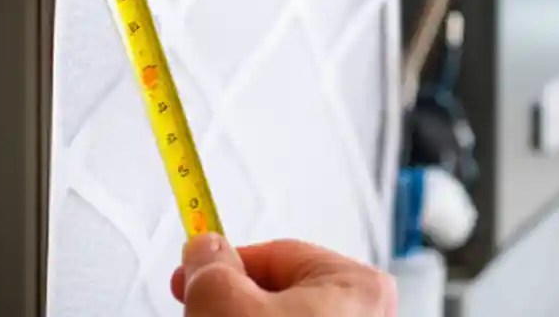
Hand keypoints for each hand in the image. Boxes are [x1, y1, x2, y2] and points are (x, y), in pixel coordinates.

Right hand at [171, 235, 395, 315]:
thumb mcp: (224, 301)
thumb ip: (210, 265)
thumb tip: (205, 249)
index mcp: (359, 285)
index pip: (278, 254)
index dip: (226, 264)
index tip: (192, 269)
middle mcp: (365, 314)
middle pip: (276, 291)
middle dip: (235, 301)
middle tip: (203, 311)